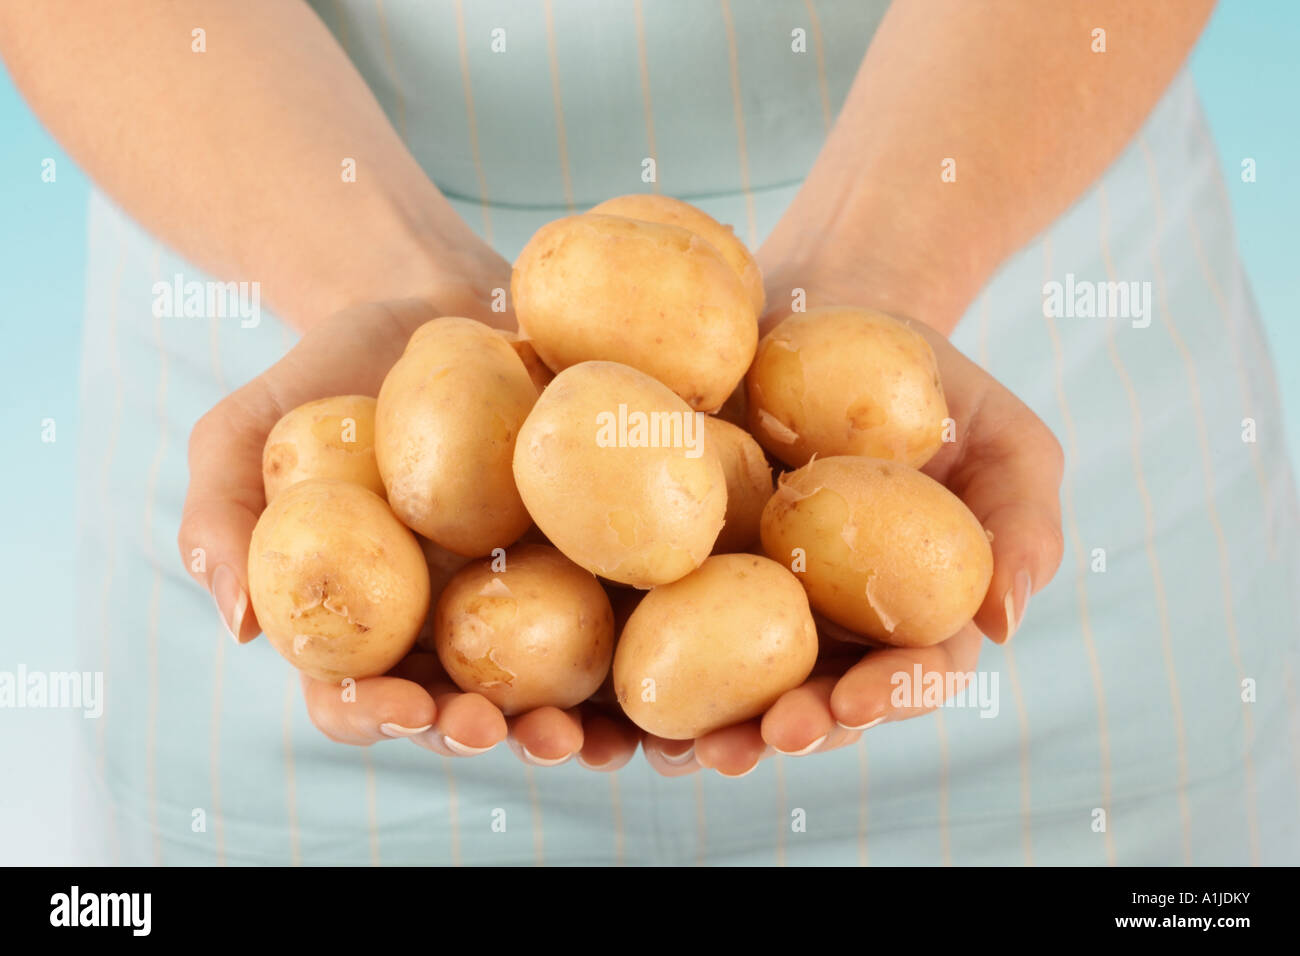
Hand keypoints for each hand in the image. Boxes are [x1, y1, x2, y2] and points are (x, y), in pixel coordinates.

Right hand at [177, 292, 641, 769]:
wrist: (432, 304)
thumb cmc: (330, 373)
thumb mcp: (248, 429)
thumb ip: (221, 514)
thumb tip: (240, 625)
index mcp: (367, 619)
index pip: (360, 692)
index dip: (378, 715)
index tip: (403, 703)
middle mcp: (450, 624)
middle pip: (468, 705)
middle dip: (492, 734)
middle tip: (518, 733)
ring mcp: (528, 595)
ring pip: (552, 684)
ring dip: (576, 726)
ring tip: (599, 737)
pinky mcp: (597, 552)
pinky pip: (624, 612)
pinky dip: (646, 655)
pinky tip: (670, 677)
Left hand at [645, 275, 1064, 776]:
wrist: (831, 314)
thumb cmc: (932, 383)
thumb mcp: (1007, 438)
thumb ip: (1023, 523)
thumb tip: (1003, 620)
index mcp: (910, 613)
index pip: (910, 672)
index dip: (887, 696)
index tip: (856, 700)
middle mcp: (830, 623)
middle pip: (814, 697)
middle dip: (787, 730)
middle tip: (758, 741)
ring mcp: (753, 598)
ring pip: (735, 684)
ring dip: (711, 725)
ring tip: (684, 748)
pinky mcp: (685, 562)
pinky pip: (662, 619)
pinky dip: (642, 661)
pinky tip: (616, 688)